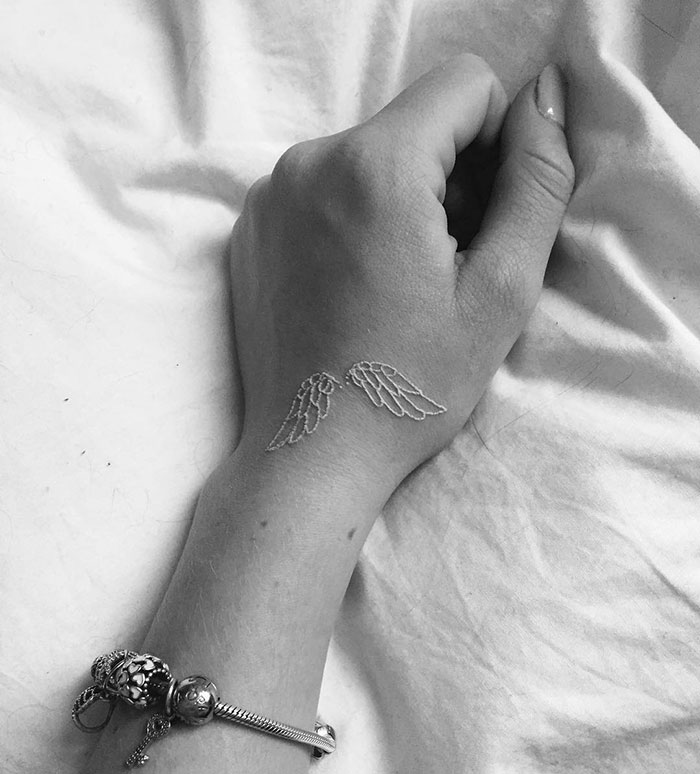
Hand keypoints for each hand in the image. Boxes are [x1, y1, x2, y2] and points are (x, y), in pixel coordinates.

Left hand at [231, 56, 573, 492]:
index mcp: (374, 169)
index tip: (486, 214)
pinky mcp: (253, 224)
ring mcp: (270, 194)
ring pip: (369, 152)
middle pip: (413, 120)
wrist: (311, 449)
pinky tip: (360, 282)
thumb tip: (546, 102)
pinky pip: (323, 185)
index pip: (463, 84)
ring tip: (402, 278)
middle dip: (448, 174)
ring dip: (402, 197)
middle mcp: (308, 163)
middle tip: (447, 261)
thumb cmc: (408, 387)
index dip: (496, 141)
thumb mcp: (500, 292)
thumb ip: (536, 183)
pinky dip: (355, 215)